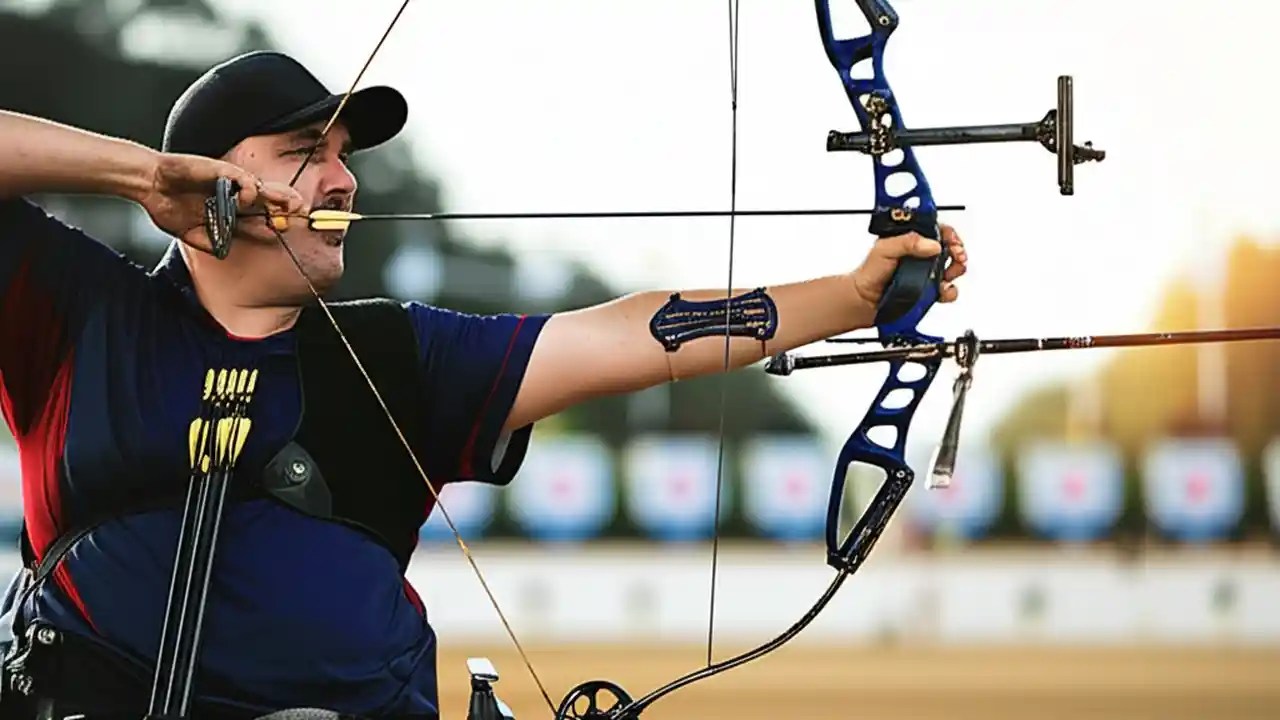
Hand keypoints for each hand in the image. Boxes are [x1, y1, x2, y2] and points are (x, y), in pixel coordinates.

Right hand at [138, 153, 304, 252]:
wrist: (149, 186)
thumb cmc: (168, 206)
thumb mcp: (192, 233)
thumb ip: (211, 242)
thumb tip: (226, 251)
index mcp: (229, 210)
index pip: (259, 218)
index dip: (275, 225)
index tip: (288, 234)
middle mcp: (234, 196)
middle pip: (269, 201)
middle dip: (288, 208)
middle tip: (305, 215)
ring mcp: (230, 183)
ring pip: (264, 189)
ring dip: (279, 198)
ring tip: (292, 207)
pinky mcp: (223, 171)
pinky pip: (245, 180)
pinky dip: (251, 191)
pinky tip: (247, 200)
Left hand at [850, 224, 967, 306]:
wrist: (864, 301)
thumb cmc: (869, 273)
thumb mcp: (885, 249)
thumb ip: (907, 242)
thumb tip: (932, 245)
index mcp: (911, 239)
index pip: (937, 230)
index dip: (949, 234)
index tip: (953, 241)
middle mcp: (921, 255)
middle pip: (950, 248)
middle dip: (958, 252)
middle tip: (957, 257)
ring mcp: (926, 273)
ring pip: (953, 268)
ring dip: (956, 270)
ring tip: (948, 274)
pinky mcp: (929, 291)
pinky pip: (947, 290)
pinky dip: (949, 291)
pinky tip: (942, 291)